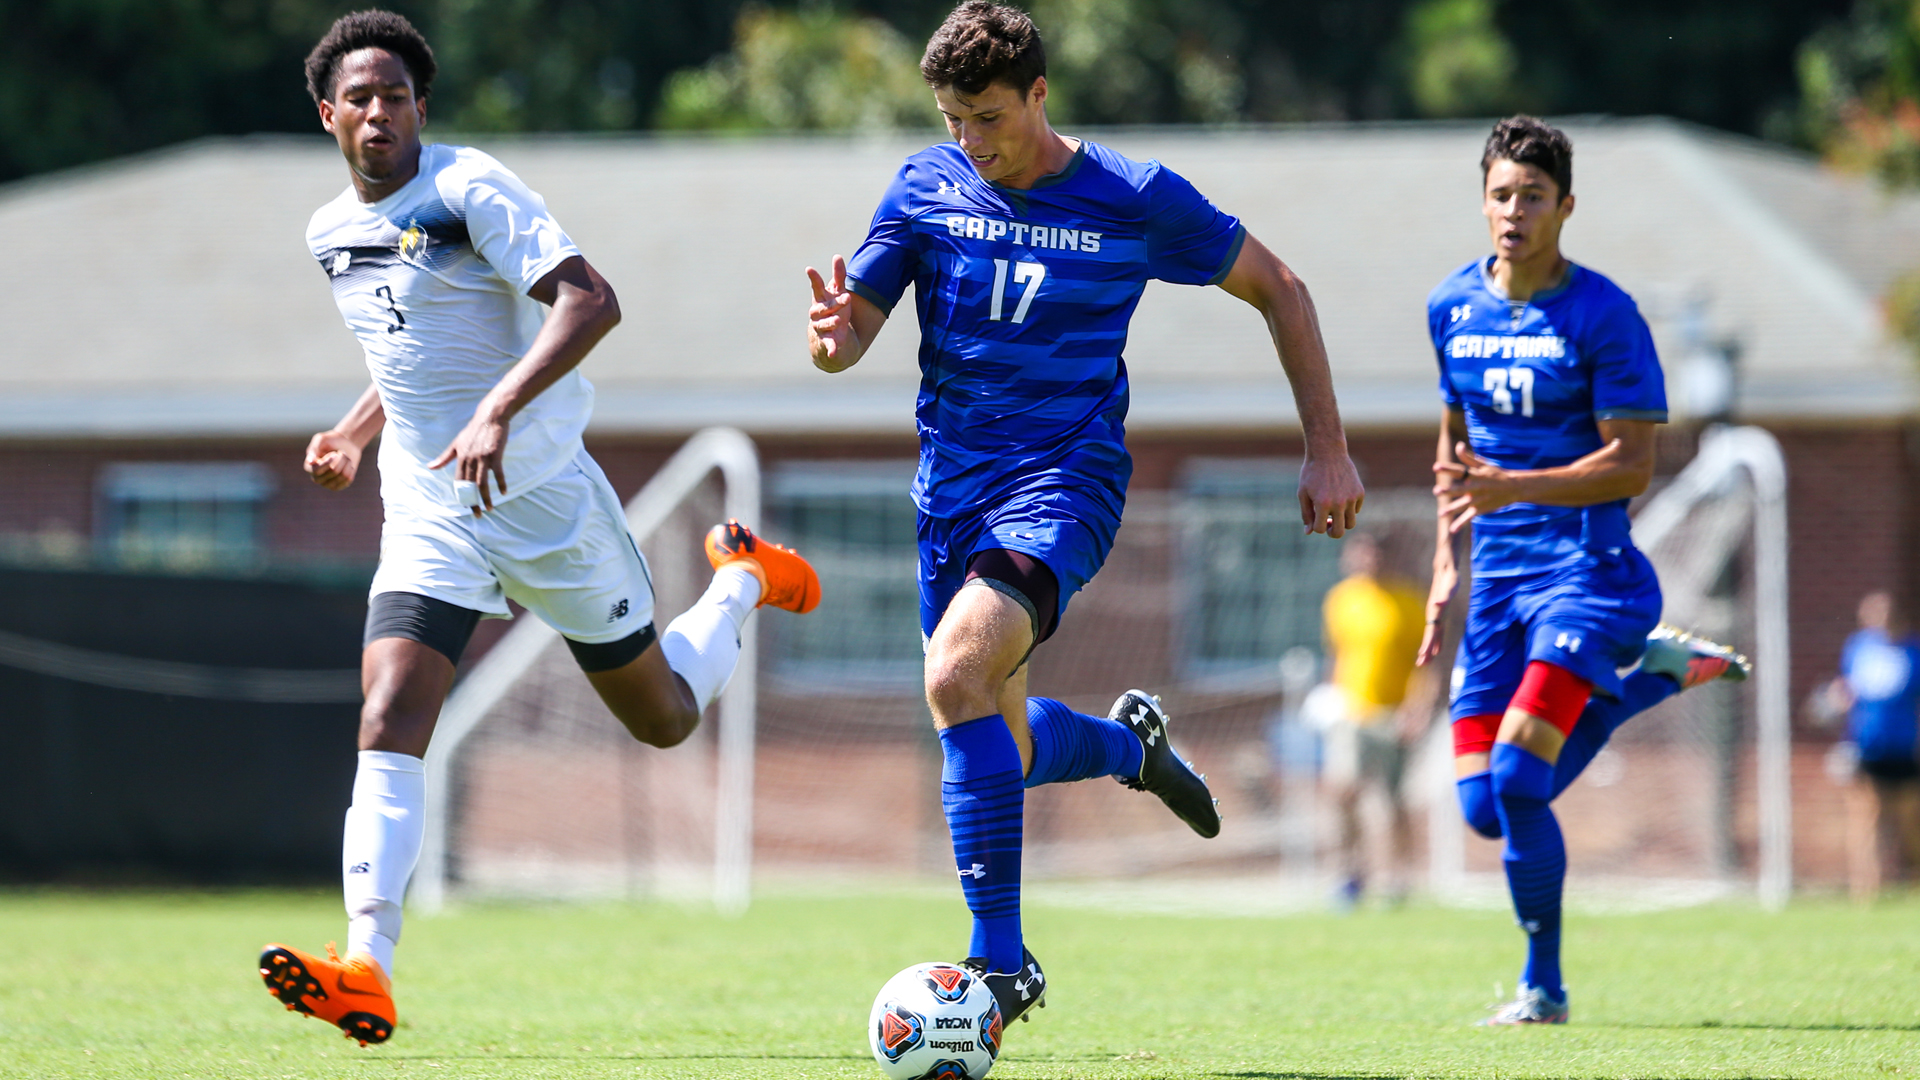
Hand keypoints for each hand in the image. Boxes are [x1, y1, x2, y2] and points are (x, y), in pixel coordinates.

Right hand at [304, 430, 362, 490]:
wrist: (346, 444)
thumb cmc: (331, 440)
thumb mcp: (321, 440)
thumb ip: (314, 449)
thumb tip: (309, 462)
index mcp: (309, 467)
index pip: (316, 471)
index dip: (327, 463)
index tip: (334, 454)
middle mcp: (316, 478)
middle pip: (333, 472)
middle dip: (341, 459)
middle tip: (341, 452)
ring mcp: (327, 484)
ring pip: (342, 475)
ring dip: (346, 463)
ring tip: (344, 457)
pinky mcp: (339, 486)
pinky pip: (348, 479)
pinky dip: (350, 469)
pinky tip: (347, 465)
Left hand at [428, 406, 509, 515]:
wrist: (490, 417)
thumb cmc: (473, 431)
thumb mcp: (456, 443)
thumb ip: (444, 457)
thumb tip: (429, 467)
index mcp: (460, 458)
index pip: (459, 482)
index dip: (462, 495)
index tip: (465, 506)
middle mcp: (470, 460)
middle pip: (470, 486)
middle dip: (473, 501)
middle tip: (477, 514)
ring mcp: (483, 458)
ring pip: (482, 482)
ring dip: (486, 497)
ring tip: (490, 508)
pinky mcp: (495, 455)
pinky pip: (498, 473)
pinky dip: (501, 484)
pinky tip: (503, 492)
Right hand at [806, 254, 859, 370]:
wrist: (831, 337)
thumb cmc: (834, 309)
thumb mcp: (838, 293)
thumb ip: (839, 276)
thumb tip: (837, 256)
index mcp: (821, 300)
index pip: (817, 288)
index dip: (814, 279)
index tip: (809, 269)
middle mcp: (818, 314)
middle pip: (824, 307)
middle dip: (835, 303)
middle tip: (847, 297)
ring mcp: (822, 328)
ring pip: (825, 325)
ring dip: (831, 322)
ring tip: (838, 320)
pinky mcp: (828, 341)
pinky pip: (828, 345)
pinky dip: (830, 349)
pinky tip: (833, 353)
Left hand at [1297, 450, 1364, 537]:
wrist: (1328, 452)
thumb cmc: (1311, 473)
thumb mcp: (1303, 493)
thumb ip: (1306, 514)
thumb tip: (1308, 532)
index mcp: (1322, 504)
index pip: (1320, 529)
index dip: (1316, 527)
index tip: (1315, 519)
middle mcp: (1339, 503)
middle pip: (1339, 532)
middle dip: (1332, 532)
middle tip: (1328, 524)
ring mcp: (1351, 498)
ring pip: (1351, 523)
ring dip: (1342, 522)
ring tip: (1335, 513)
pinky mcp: (1360, 492)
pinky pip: (1356, 510)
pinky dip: (1349, 509)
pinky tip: (1341, 497)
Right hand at [1415, 553, 1457, 666]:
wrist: (1445, 569)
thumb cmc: (1449, 577)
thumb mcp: (1450, 585)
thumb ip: (1444, 595)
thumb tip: (1438, 604)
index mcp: (1435, 612)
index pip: (1431, 632)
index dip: (1428, 644)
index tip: (1423, 656)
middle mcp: (1434, 614)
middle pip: (1429, 636)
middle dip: (1425, 650)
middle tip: (1421, 664)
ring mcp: (1437, 614)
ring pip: (1432, 635)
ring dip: (1429, 648)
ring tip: (1425, 661)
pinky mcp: (1440, 613)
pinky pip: (1438, 631)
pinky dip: (1438, 641)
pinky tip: (1438, 649)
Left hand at [1433, 442, 1517, 532]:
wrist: (1515, 488)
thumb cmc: (1496, 474)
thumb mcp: (1484, 465)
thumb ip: (1468, 458)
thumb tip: (1458, 445)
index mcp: (1475, 475)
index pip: (1459, 471)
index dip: (1447, 469)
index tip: (1435, 467)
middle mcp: (1476, 487)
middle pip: (1459, 489)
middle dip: (1448, 491)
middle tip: (1436, 491)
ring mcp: (1478, 499)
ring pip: (1463, 505)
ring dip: (1452, 509)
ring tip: (1441, 514)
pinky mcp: (1480, 509)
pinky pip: (1469, 517)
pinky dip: (1461, 523)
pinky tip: (1451, 529)